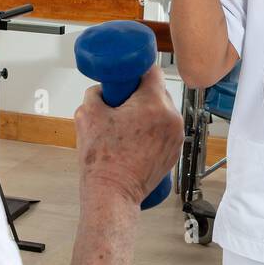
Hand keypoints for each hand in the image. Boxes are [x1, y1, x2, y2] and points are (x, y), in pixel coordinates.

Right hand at [74, 65, 183, 205]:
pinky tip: (137, 140)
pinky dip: (154, 130)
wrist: (113, 193)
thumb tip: (103, 90)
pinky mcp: (175, 151)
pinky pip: (166, 130)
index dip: (137, 70)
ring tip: (128, 126)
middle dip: (141, 94)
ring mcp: (176, 136)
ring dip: (148, 113)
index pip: (153, 71)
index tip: (127, 77)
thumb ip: (95, 93)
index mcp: (153, 104)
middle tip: (122, 104)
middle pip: (158, 92)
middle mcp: (171, 118)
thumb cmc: (102, 160)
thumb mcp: (87, 115)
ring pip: (163, 112)